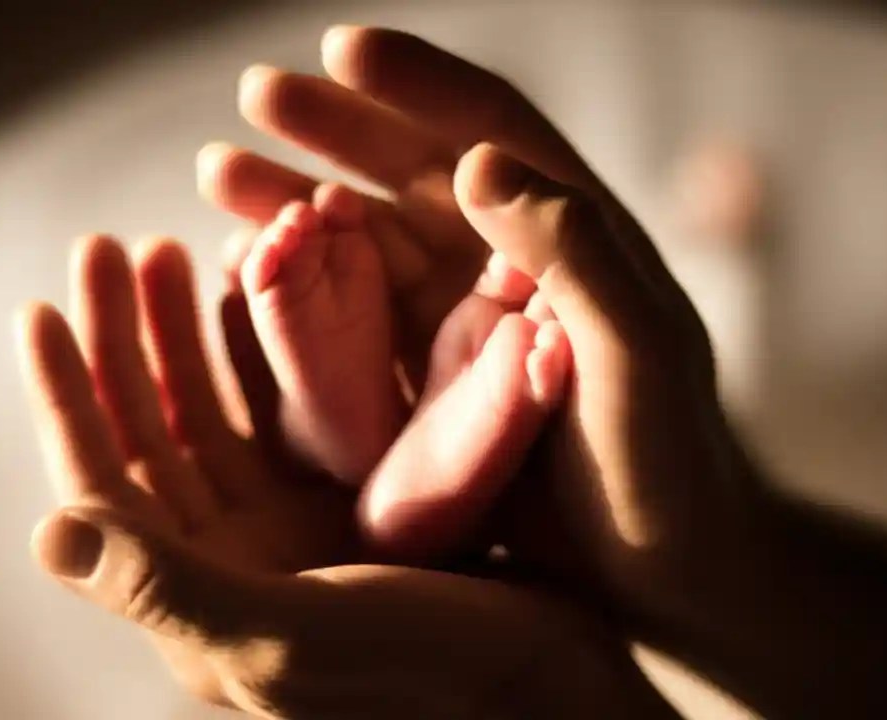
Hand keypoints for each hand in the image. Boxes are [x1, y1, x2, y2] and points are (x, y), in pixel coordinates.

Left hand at [16, 236, 677, 717]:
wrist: (545, 686)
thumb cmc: (414, 674)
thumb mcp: (282, 632)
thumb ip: (165, 584)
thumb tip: (43, 532)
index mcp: (194, 593)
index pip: (103, 481)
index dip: (65, 397)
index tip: (39, 308)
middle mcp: (228, 556)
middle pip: (151, 429)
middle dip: (123, 338)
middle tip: (110, 249)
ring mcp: (288, 524)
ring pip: (213, 409)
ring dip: (185, 332)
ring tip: (176, 248)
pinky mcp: (347, 499)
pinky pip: (284, 409)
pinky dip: (264, 349)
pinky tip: (257, 290)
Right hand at [205, 25, 768, 631]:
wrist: (664, 573)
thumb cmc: (667, 467)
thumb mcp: (639, 356)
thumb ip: (577, 252)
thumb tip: (478, 159)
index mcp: (573, 237)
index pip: (492, 132)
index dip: (420, 84)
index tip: (343, 49)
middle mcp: (514, 266)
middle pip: (416, 171)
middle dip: (336, 128)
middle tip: (254, 95)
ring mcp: (468, 323)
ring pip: (370, 238)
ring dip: (300, 200)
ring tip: (219, 174)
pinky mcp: (432, 380)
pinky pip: (355, 315)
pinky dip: (303, 284)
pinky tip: (248, 269)